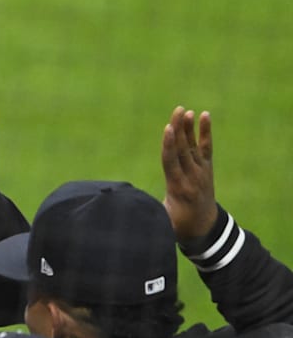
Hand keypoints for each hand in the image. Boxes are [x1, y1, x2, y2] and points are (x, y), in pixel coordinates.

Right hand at [161, 106, 216, 241]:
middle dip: (178, 130)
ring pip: (192, 146)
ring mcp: (201, 171)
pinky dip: (205, 132)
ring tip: (185, 111)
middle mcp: (191, 176)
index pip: (171, 162)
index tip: (167, 129)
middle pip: (182, 149)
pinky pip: (206, 147)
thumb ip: (152, 215)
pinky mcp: (206, 167)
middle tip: (177, 111)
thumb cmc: (178, 225)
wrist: (205, 226)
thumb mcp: (164, 222)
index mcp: (178, 188)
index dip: (168, 144)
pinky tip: (204, 116)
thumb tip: (131, 213)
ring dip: (188, 128)